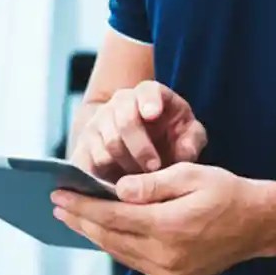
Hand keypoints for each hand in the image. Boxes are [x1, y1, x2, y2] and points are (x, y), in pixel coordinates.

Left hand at [51, 162, 267, 274]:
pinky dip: (116, 245)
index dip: (81, 206)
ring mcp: (170, 273)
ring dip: (94, 234)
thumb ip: (150, 183)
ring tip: (74, 216)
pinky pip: (134, 262)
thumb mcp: (189, 175)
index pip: (111, 217)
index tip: (59, 195)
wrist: (258, 225)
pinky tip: (104, 231)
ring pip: (119, 252)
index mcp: (169, 226)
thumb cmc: (224, 192)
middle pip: (109, 237)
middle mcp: (166, 255)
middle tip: (57, 204)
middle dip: (80, 220)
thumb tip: (116, 189)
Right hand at [69, 81, 206, 181]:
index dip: (149, 101)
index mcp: (148, 94)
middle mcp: (120, 102)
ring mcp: (98, 122)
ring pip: (107, 144)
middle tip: (155, 168)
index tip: (153, 114)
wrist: (137, 139)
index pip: (147, 91)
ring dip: (126, 165)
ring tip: (142, 179)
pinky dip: (105, 176)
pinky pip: (90, 162)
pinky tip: (120, 184)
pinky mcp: (83, 144)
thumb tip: (183, 153)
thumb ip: (192, 141)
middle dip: (141, 147)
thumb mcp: (189, 135)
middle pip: (124, 121)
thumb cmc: (169, 135)